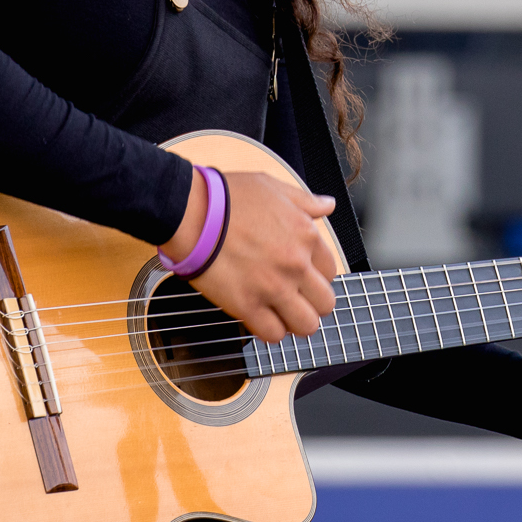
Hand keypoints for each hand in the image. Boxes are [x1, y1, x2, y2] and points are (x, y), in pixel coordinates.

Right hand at [161, 168, 337, 342]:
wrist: (191, 212)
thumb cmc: (226, 198)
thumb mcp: (273, 187)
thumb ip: (305, 200)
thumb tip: (327, 205)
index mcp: (306, 235)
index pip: (331, 270)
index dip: (316, 275)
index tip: (303, 276)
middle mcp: (296, 264)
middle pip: (325, 303)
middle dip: (312, 302)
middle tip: (294, 298)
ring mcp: (274, 288)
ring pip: (306, 325)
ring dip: (295, 321)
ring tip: (280, 312)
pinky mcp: (247, 306)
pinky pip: (273, 334)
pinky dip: (269, 330)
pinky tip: (259, 316)